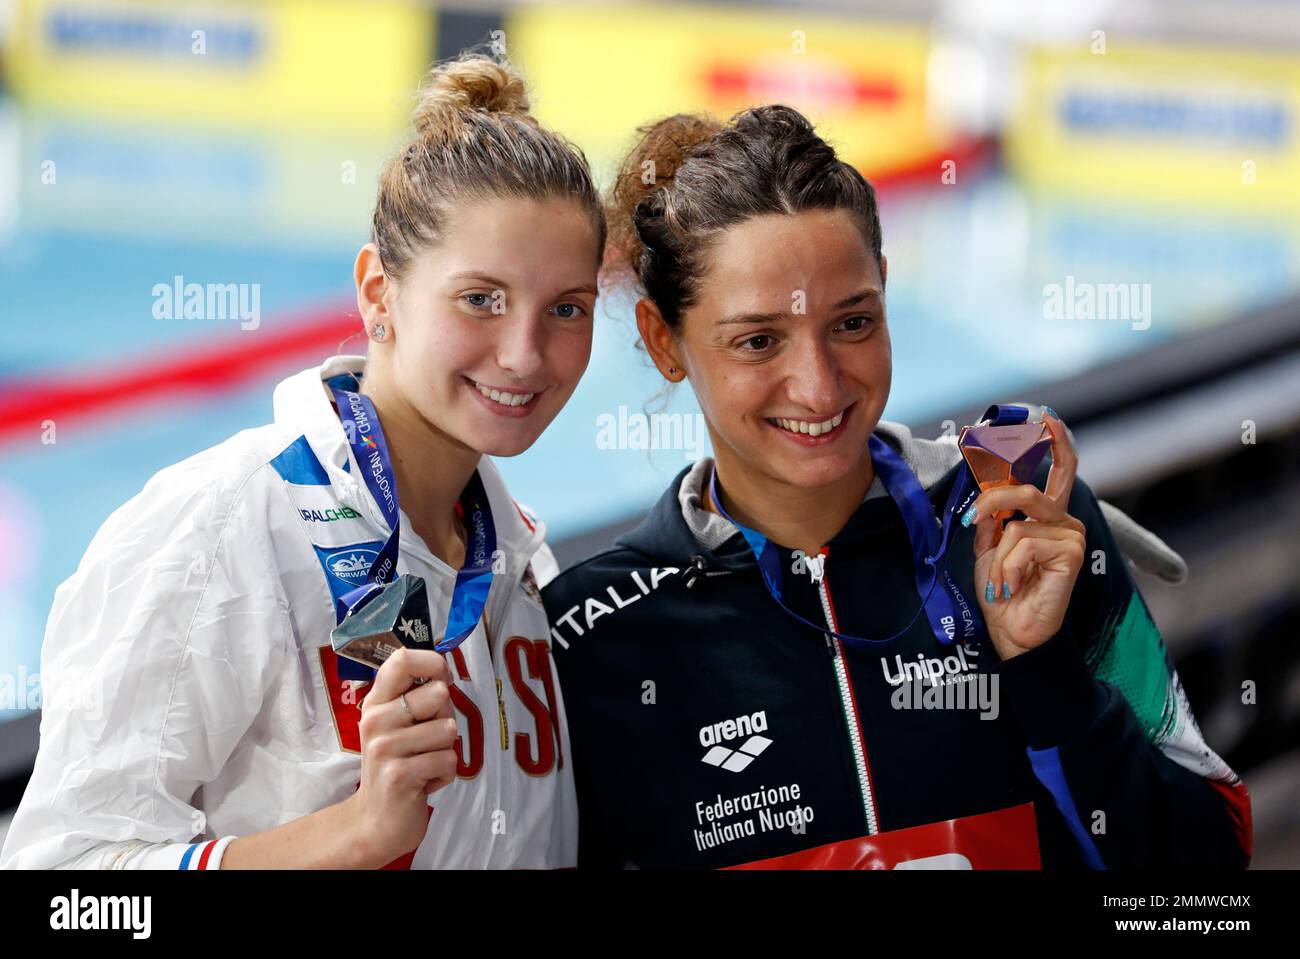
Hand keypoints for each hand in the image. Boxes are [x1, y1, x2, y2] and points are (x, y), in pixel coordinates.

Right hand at [347, 648, 458, 866]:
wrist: (376, 820)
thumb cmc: (397, 764)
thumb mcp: (398, 724)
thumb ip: (417, 696)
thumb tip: (444, 671)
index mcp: (376, 702)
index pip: (403, 659)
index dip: (433, 662)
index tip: (441, 679)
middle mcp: (375, 720)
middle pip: (439, 694)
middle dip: (445, 718)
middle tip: (426, 741)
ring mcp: (385, 748)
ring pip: (448, 729)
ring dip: (446, 749)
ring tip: (423, 762)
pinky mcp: (399, 775)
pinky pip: (449, 760)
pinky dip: (445, 774)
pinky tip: (424, 781)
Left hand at [965, 411, 1085, 660]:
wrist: (1011, 631)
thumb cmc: (1001, 590)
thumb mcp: (988, 546)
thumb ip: (992, 515)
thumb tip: (985, 483)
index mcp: (1046, 515)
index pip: (1058, 470)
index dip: (1055, 441)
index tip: (1046, 417)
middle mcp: (1063, 520)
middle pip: (1026, 489)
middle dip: (994, 501)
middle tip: (974, 520)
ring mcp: (1071, 534)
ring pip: (1017, 523)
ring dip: (998, 556)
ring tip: (1001, 582)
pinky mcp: (1071, 551)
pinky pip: (1023, 542)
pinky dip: (1008, 567)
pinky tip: (1014, 586)